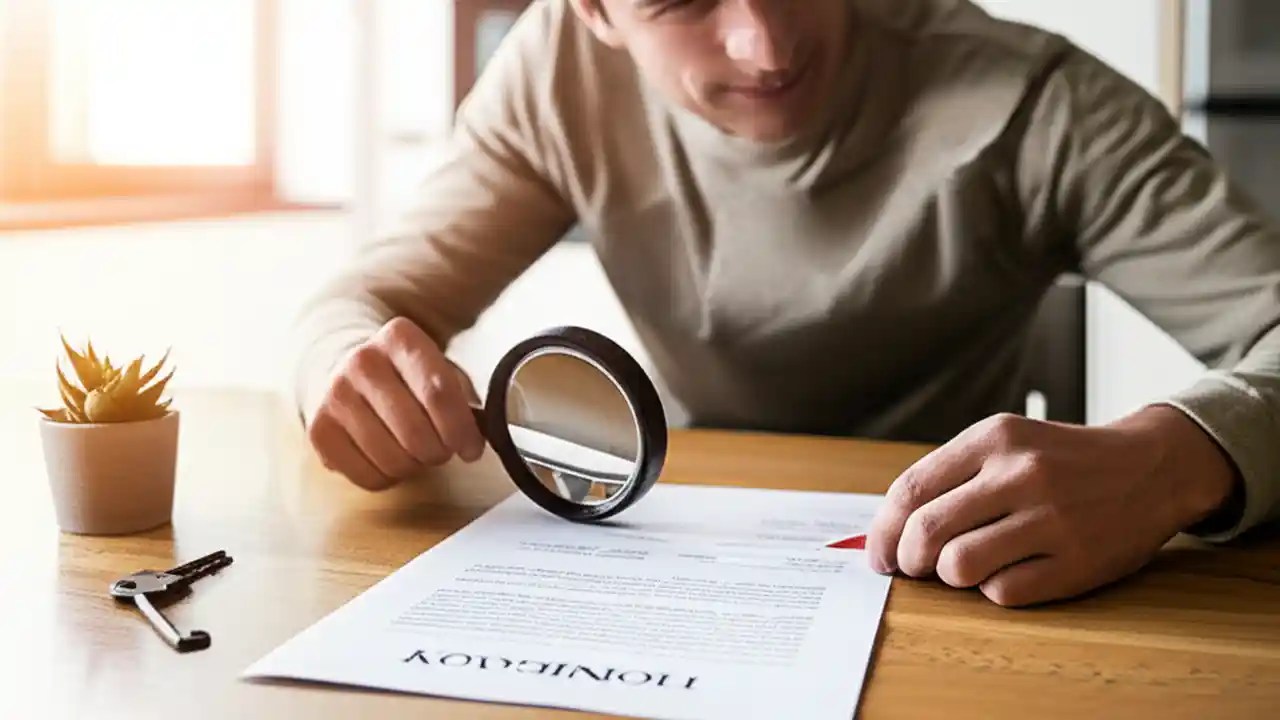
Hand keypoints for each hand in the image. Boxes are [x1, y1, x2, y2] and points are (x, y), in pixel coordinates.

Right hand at [307, 317, 485, 490]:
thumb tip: (476, 439)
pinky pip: (368, 476)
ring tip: (414, 450)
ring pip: (393, 460)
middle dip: (439, 452)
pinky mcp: (319, 430)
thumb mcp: (437, 368)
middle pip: (416, 433)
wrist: (341, 364)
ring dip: (415, 466)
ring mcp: (336, 395)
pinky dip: (388, 477)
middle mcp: (363, 362)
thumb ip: (461, 398)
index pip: (439, 394)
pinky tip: (388, 456)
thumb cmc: (404, 376)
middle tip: (442, 448)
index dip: (461, 430)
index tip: (471, 449)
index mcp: (401, 338)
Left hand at [866, 407, 1236, 606]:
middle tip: (911, 569)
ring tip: (962, 568)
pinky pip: (1004, 592)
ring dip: (949, 576)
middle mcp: (1021, 473)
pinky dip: (993, 590)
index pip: (911, 490)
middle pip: (926, 531)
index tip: (879, 554)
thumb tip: (889, 531)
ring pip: (959, 566)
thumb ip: (950, 477)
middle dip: (907, 560)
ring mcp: (1052, 518)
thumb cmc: (1060, 460)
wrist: (1150, 467)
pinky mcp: (1078, 561)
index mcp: (994, 438)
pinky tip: (1007, 573)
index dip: (884, 531)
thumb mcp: (1005, 443)